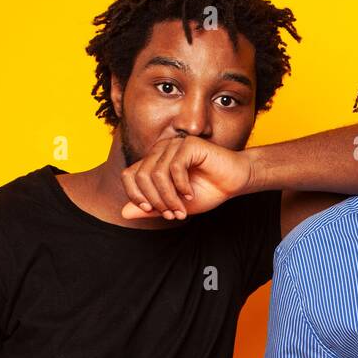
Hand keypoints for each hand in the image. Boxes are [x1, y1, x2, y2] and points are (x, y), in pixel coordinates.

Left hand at [120, 138, 254, 219]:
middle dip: (155, 201)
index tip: (149, 210)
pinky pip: (175, 167)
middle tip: (172, 214)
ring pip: (157, 174)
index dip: (135, 195)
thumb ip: (150, 208)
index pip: (129, 175)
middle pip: (142, 176)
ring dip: (169, 197)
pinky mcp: (189, 144)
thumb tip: (123, 213)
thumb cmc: (207, 191)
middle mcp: (161, 149)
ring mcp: (174, 144)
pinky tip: (190, 194)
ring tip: (182, 209)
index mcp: (154, 161)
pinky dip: (181, 186)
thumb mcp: (174, 205)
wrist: (234, 182)